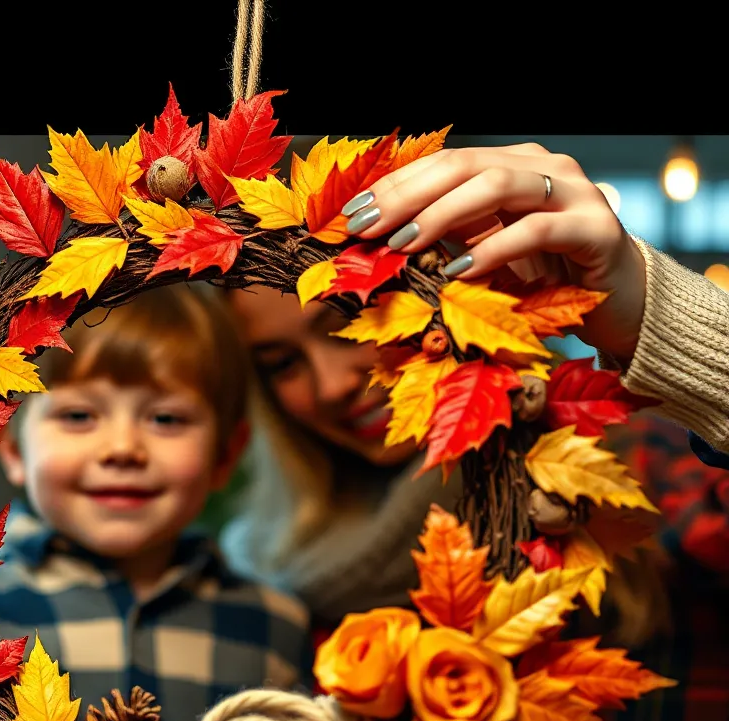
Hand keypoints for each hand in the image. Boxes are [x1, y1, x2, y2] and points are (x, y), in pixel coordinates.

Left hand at [341, 143, 647, 364]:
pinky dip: (492, 250)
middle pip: (464, 165)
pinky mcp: (595, 229)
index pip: (443, 163)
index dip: (394, 185)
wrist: (621, 305)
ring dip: (441, 215)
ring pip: (499, 186)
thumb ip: (446, 243)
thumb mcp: (485, 258)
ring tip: (402, 244)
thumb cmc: (545, 283)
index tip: (351, 214)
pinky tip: (458, 272)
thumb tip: (379, 245)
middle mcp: (543, 169)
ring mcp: (572, 194)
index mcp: (511, 167)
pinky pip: (536, 231)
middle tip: (366, 226)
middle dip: (407, 195)